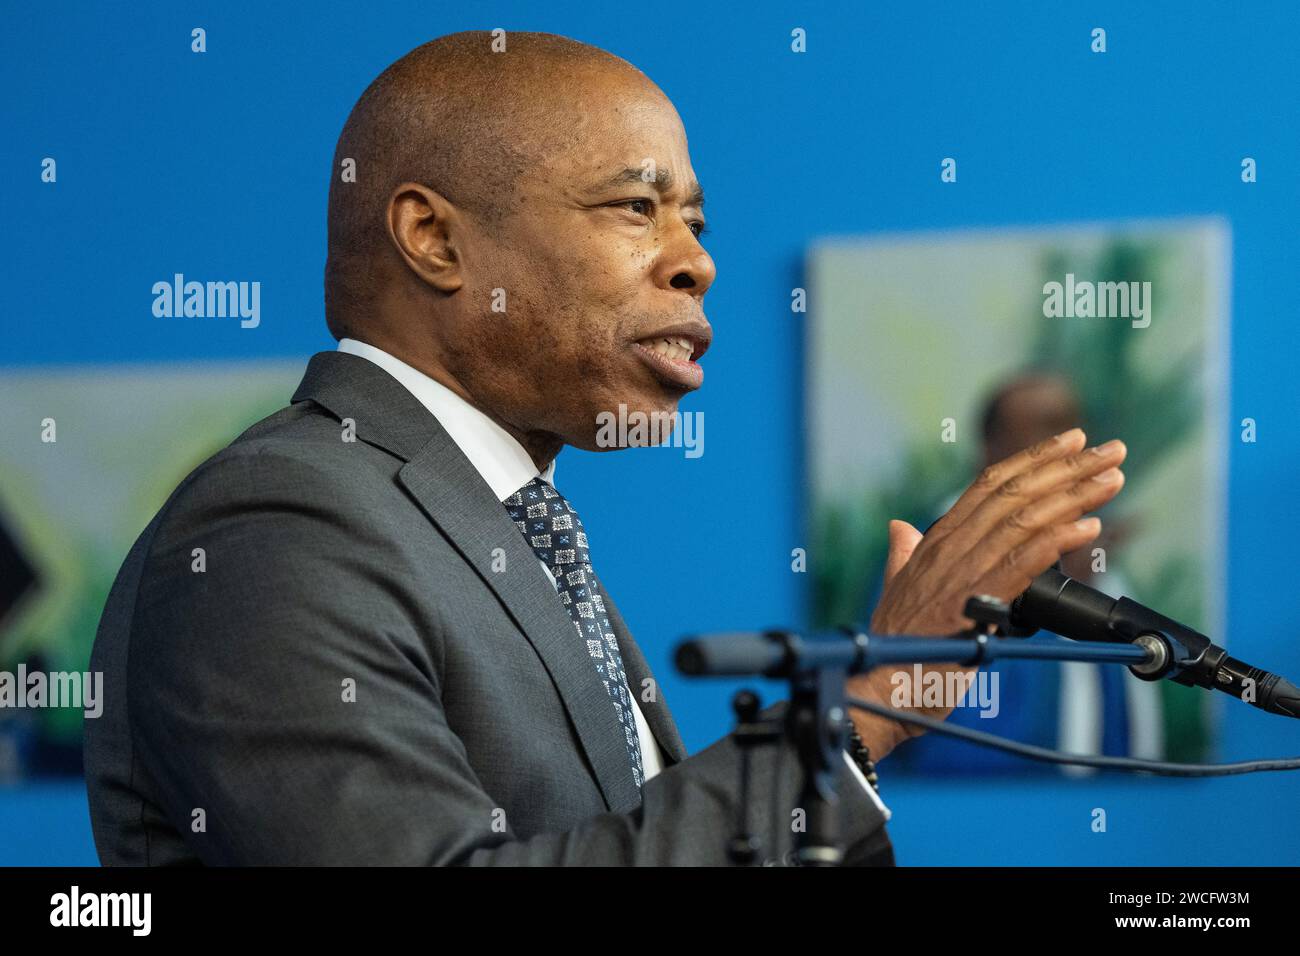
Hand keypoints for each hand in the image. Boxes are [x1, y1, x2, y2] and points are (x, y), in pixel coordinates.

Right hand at [846, 428, 1126, 756]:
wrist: (878, 689)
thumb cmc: (894, 648)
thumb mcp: (895, 590)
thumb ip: (903, 555)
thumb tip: (900, 528)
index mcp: (935, 541)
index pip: (989, 485)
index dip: (1033, 460)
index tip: (1072, 442)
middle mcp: (948, 548)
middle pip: (1014, 493)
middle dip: (1067, 467)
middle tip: (1112, 451)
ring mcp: (960, 574)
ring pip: (1023, 521)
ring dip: (1074, 497)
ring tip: (1112, 481)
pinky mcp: (974, 605)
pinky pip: (1022, 564)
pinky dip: (1057, 542)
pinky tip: (1088, 529)